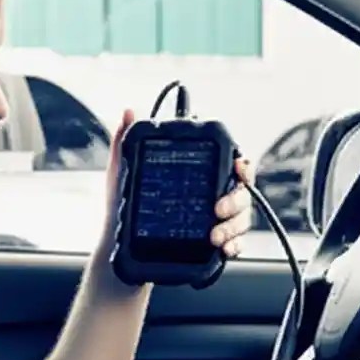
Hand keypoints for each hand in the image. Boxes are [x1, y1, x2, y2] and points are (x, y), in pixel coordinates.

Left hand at [100, 109, 255, 257]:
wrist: (117, 244)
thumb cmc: (121, 204)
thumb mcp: (120, 170)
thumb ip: (124, 139)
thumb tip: (128, 110)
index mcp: (199, 172)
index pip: (232, 162)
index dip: (243, 163)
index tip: (238, 166)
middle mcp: (212, 193)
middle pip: (242, 191)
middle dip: (237, 200)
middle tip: (217, 209)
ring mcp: (216, 219)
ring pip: (242, 218)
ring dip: (234, 226)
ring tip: (214, 237)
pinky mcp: (215, 243)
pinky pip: (237, 243)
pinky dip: (236, 246)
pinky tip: (225, 249)